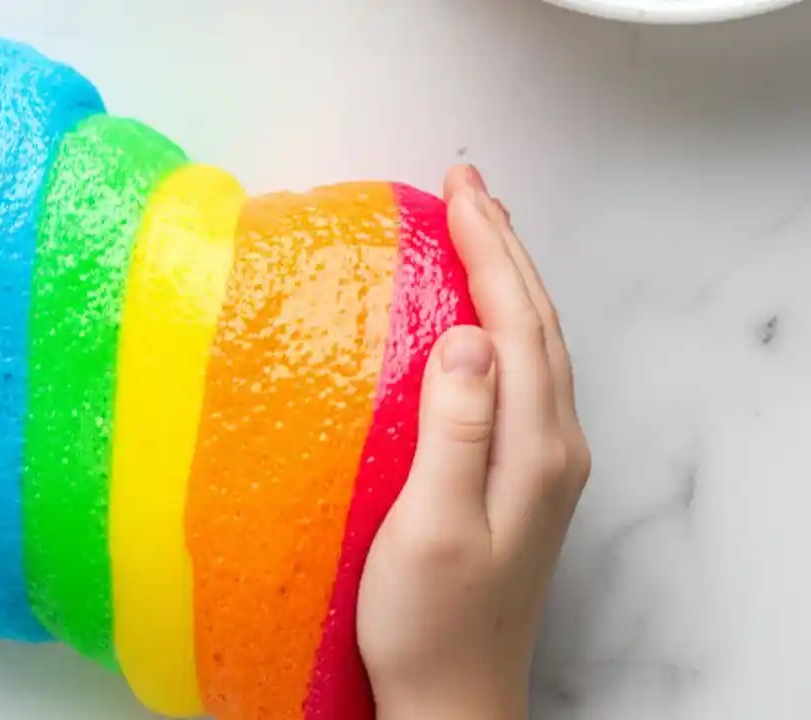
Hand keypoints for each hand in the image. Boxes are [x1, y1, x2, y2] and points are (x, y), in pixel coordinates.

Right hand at [357, 166, 590, 719]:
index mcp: (534, 450)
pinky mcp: (522, 480)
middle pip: (538, 325)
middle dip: (505, 247)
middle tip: (468, 186)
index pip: (517, 324)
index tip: (459, 190)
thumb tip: (470, 335)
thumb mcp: (430, 526)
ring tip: (477, 230)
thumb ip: (454, 429)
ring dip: (509, 280)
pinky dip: (503, 326)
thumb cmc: (429, 623)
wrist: (453, 699)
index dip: (490, 250)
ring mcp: (544, 465)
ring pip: (535, 347)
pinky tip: (477, 321)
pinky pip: (522, 377)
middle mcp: (553, 448)